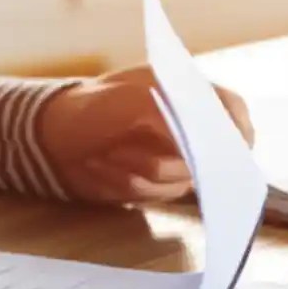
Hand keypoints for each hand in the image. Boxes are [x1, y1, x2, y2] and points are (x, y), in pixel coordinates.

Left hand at [38, 66, 252, 203]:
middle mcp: (186, 129)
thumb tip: (194, 146)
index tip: (221, 147)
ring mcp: (172, 159)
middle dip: (174, 158)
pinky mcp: (153, 185)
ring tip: (109, 153)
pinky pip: (154, 194)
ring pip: (181, 180)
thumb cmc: (92, 106)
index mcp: (186, 95)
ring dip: (141, 170)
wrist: (52, 136)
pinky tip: (102, 167)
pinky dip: (126, 183)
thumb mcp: (128, 98)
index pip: (232, 109)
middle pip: (213, 155)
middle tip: (144, 158)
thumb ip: (165, 115)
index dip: (235, 129)